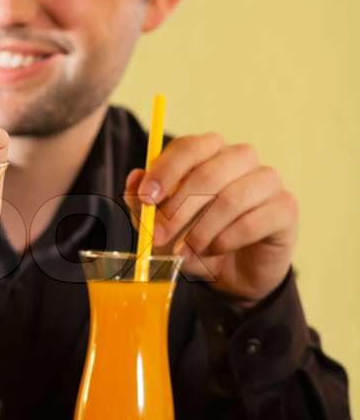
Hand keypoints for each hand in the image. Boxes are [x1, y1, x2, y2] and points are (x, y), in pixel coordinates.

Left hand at [128, 132, 297, 304]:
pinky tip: (213, 251)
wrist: (231, 272)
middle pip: (209, 171)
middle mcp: (242, 159)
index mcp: (210, 152)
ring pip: (231, 198)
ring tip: (186, 251)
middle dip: (178, 208)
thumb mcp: (159, 225)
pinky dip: (225, 241)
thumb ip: (142, 204)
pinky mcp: (285, 208)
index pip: (190, 146)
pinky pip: (253, 221)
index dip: (165, 171)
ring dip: (201, 230)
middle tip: (158, 236)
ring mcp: (268, 181)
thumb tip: (134, 179)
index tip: (146, 198)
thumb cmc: (193, 238)